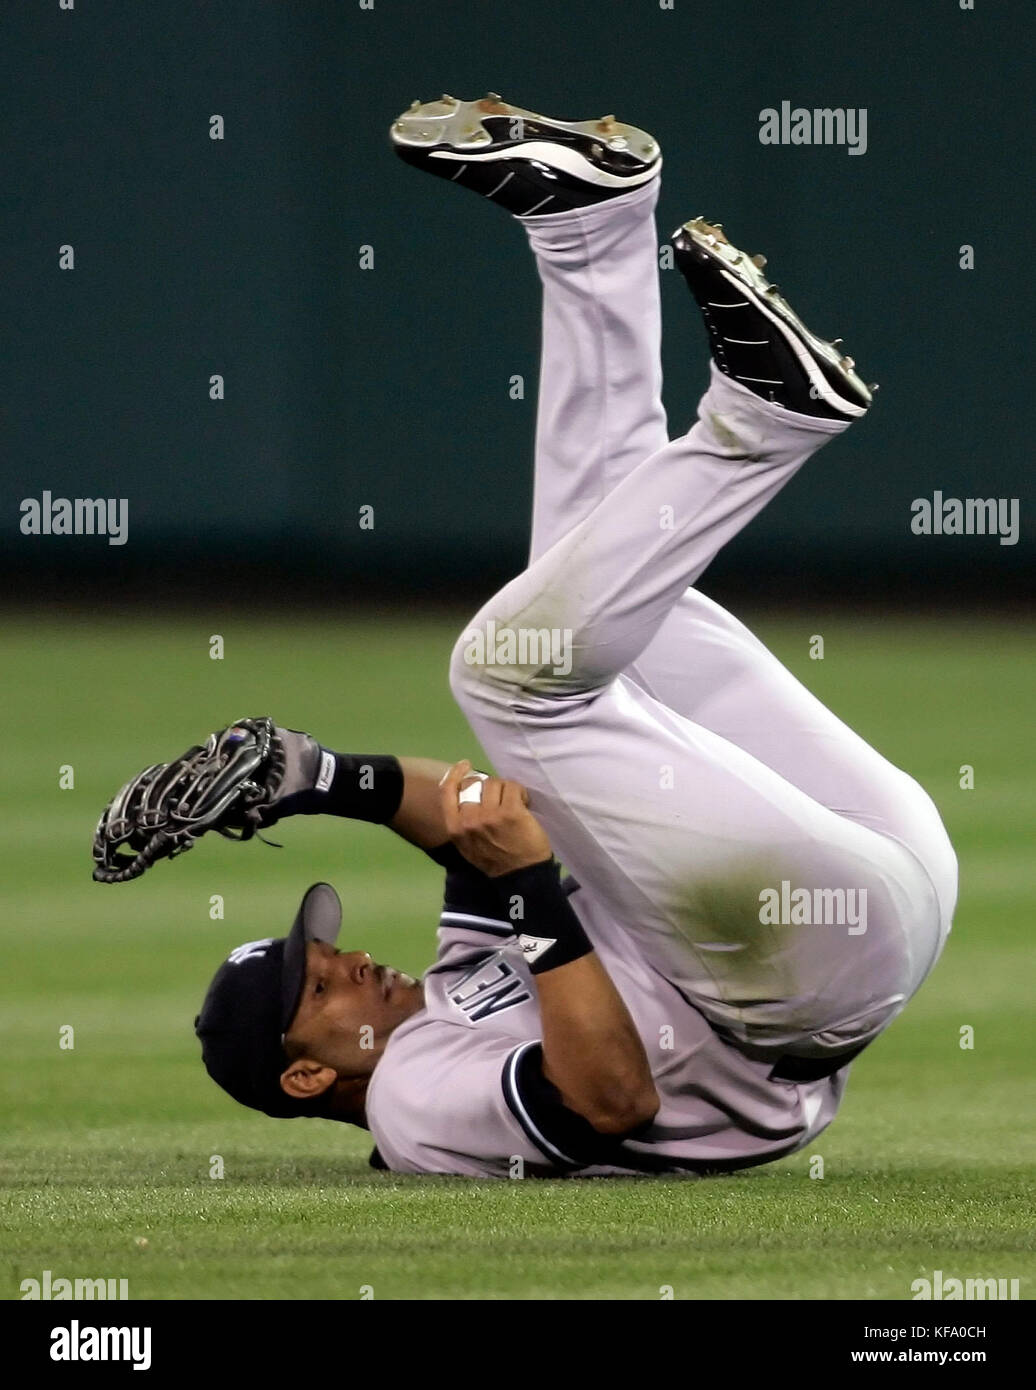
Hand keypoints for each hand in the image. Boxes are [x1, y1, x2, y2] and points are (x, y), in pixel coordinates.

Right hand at [439, 760, 551, 877]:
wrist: (520, 875)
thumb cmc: (494, 859)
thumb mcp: (466, 844)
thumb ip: (461, 819)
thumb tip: (466, 789)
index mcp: (455, 828)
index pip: (447, 791)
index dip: (455, 774)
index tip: (464, 765)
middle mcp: (469, 820)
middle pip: (474, 784)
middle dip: (488, 786)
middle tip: (500, 797)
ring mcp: (490, 815)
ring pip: (494, 783)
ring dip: (506, 789)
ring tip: (514, 803)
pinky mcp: (511, 811)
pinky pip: (512, 786)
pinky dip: (519, 792)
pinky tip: (524, 803)